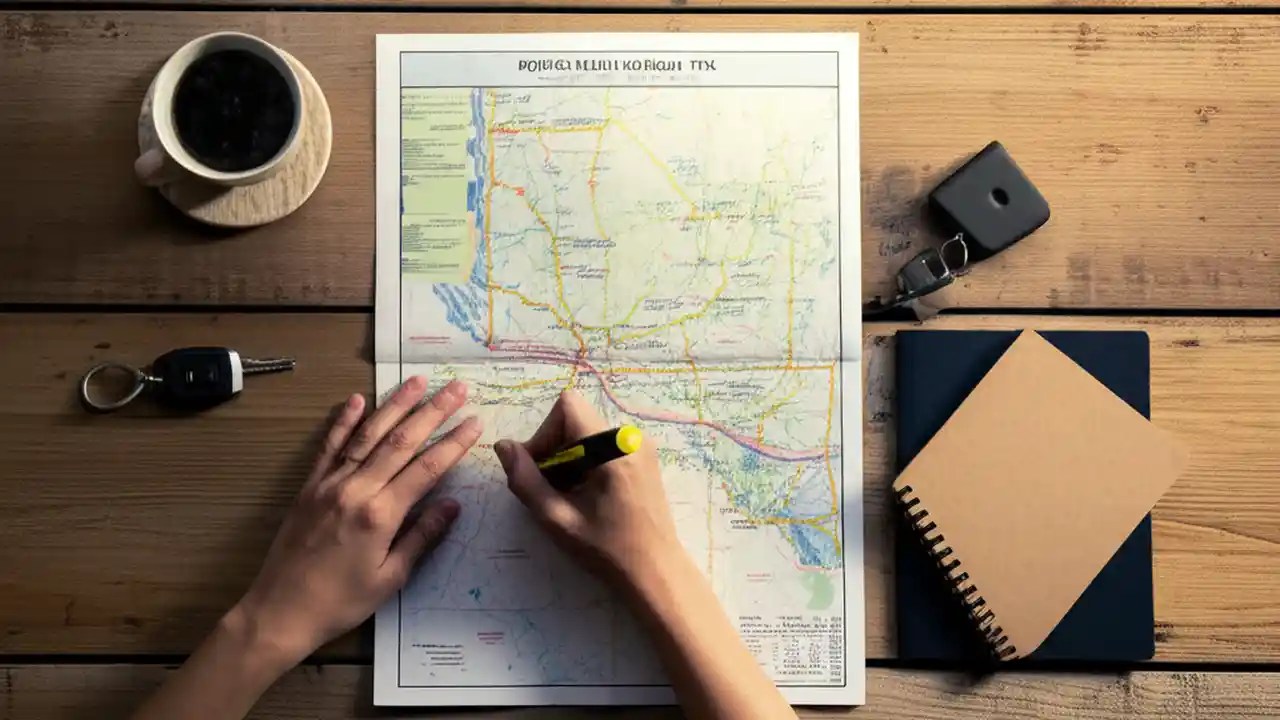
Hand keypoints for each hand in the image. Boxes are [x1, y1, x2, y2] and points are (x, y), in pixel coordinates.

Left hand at [231, 377, 481, 665]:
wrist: (280, 611)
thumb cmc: (341, 603)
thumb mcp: (391, 579)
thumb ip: (421, 537)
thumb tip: (453, 505)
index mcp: (381, 515)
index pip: (427, 469)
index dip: (453, 443)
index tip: (474, 422)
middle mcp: (356, 490)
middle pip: (401, 442)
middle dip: (433, 412)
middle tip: (457, 387)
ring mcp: (329, 484)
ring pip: (368, 435)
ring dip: (395, 405)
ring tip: (417, 381)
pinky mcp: (309, 486)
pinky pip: (330, 446)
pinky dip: (344, 421)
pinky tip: (357, 398)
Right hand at [493, 390, 681, 585]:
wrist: (654, 570)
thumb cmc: (606, 549)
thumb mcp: (557, 518)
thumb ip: (525, 480)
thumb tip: (503, 446)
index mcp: (613, 447)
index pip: (567, 406)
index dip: (544, 433)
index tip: (539, 470)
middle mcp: (630, 436)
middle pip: (576, 419)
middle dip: (554, 448)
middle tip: (550, 489)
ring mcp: (640, 444)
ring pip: (588, 431)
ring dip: (569, 457)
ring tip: (570, 495)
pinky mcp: (644, 456)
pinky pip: (604, 443)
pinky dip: (587, 461)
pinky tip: (588, 494)